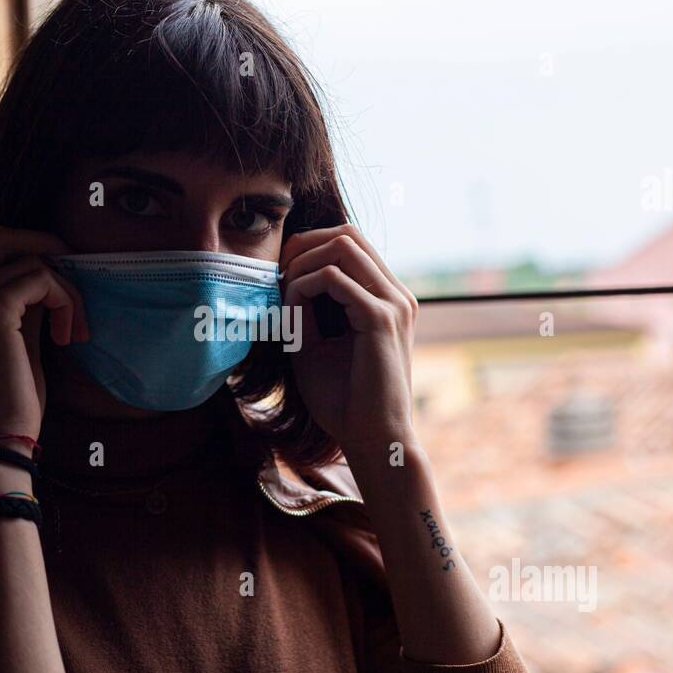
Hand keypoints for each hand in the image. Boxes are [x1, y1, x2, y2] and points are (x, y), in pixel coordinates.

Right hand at [0, 225, 87, 450]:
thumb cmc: (7, 405)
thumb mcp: (12, 344)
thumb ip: (21, 306)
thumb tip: (47, 272)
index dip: (26, 253)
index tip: (59, 281)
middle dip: (43, 244)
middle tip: (75, 268)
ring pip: (29, 260)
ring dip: (65, 291)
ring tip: (73, 330)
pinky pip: (41, 277)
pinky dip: (66, 300)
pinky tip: (69, 337)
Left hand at [280, 224, 418, 453]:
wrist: (372, 439)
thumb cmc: (345, 401)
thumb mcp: (315, 347)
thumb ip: (304, 312)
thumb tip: (283, 281)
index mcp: (386, 298)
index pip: (350, 244)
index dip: (309, 249)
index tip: (280, 278)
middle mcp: (396, 294)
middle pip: (348, 233)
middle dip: (303, 245)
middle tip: (276, 274)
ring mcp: (393, 303)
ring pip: (343, 245)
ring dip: (302, 263)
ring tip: (283, 292)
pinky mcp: (381, 318)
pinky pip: (333, 278)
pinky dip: (303, 287)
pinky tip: (291, 314)